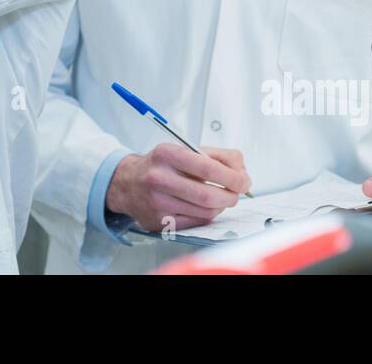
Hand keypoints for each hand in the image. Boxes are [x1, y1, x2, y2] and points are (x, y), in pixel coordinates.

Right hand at [105, 144, 250, 232]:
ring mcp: (158, 202)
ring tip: (221, 197)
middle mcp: (159, 178)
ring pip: (205, 210)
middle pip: (208, 194)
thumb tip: (241, 172)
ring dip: (221, 206)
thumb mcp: (183, 149)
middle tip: (237, 192)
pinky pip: (196, 222)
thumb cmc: (160, 166)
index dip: (232, 176)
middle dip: (231, 195)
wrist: (128, 183)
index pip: (207, 167)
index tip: (243, 180)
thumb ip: (216, 156)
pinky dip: (208, 215)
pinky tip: (205, 206)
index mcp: (166, 154)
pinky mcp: (159, 222)